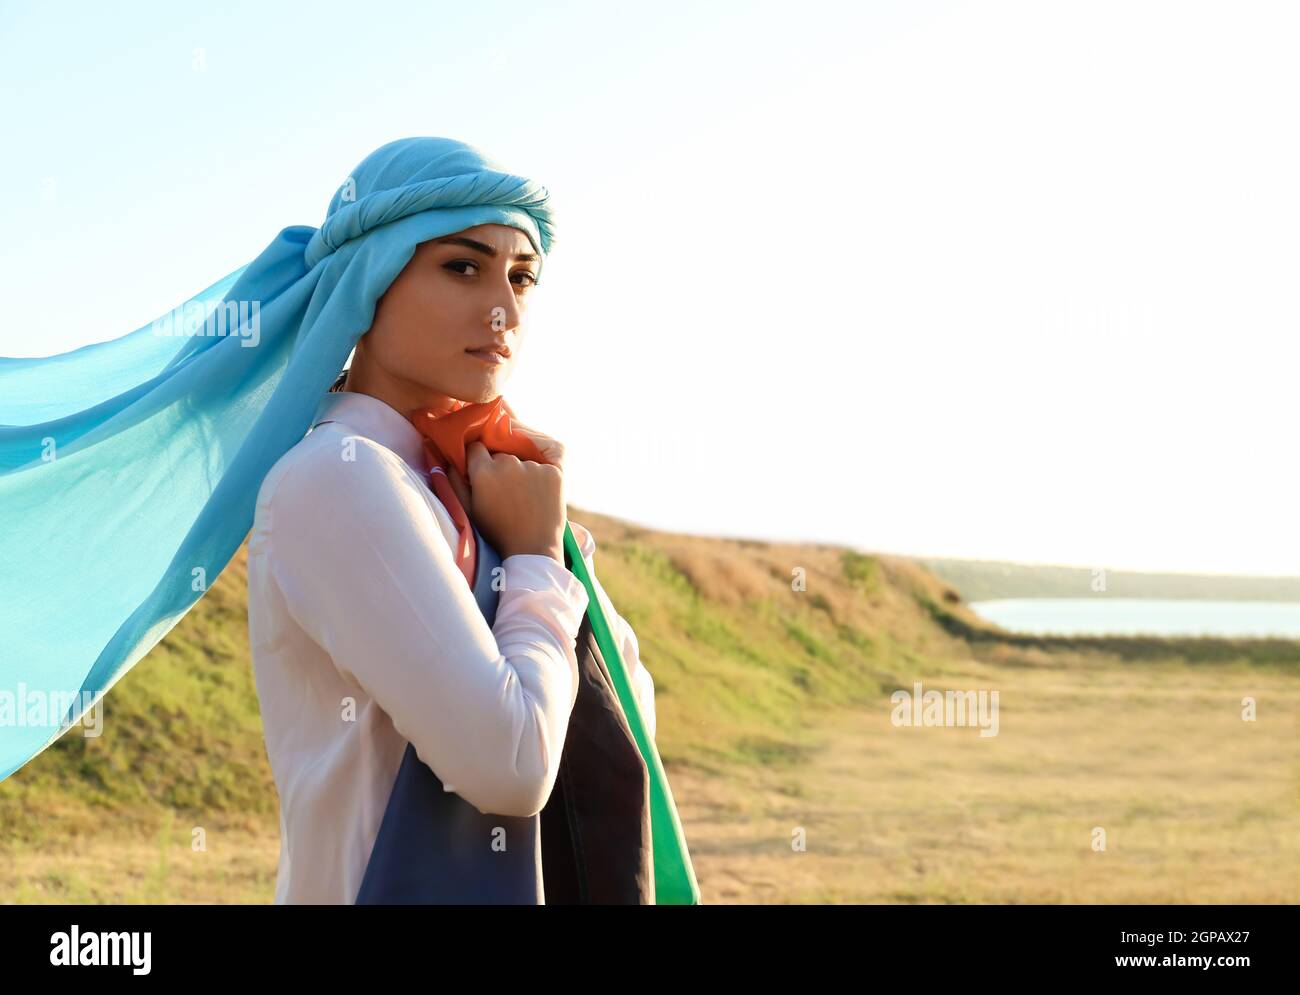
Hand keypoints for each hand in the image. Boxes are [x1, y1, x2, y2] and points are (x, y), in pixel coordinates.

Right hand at [461, 437, 566, 562]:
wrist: (532, 550)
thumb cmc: (497, 531)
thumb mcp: (468, 508)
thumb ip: (454, 480)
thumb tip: (446, 458)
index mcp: (483, 472)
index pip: (476, 447)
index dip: (477, 458)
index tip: (481, 469)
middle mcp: (508, 464)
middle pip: (499, 452)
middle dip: (498, 463)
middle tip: (504, 486)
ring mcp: (533, 466)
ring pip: (521, 455)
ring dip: (520, 465)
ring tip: (524, 490)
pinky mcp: (554, 471)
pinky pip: (546, 456)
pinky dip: (543, 465)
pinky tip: (540, 480)